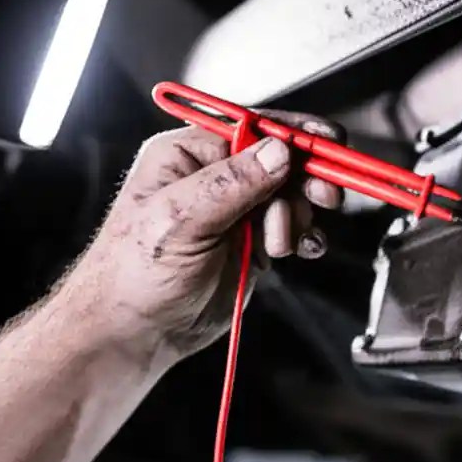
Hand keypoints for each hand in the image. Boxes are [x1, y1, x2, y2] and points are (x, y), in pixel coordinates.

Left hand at [58, 113, 343, 362]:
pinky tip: (298, 250)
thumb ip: (231, 184)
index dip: (293, 133)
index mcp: (189, 155)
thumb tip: (279, 151)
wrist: (136, 333)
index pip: (253, 128)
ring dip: (299, 217)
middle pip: (282, 159)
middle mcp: (215, 177)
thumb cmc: (134, 275)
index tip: (328, 142)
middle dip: (306, 179)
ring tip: (278, 244)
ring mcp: (237, 210)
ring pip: (293, 195)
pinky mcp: (252, 241)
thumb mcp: (180, 221)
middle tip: (325, 197)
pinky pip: (293, 227)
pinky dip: (304, 237)